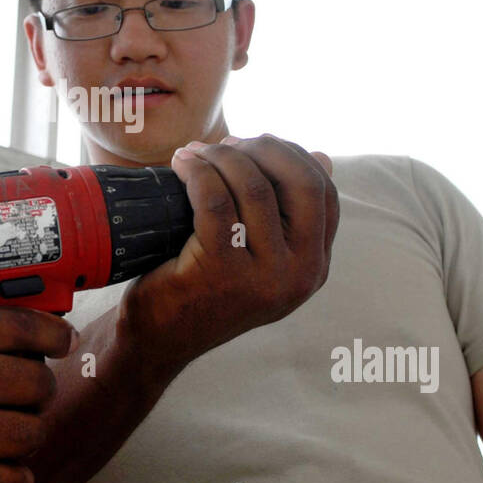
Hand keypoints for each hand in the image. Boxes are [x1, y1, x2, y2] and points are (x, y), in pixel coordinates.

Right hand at [0, 305, 76, 482]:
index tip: (61, 344)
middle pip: (37, 384)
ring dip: (21, 437)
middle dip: (33, 393)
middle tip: (17, 400)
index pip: (27, 326)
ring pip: (29, 434)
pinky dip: (11, 479)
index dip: (54, 336)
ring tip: (1, 438)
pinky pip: (12, 481)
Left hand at [121, 135, 337, 371]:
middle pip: (300, 182)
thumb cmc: (205, 286)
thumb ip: (288, 213)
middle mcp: (300, 274)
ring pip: (253, 186)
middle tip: (225, 143)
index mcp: (315, 267)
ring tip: (193, 153)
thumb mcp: (259, 253)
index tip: (253, 144)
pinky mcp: (222, 270)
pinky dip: (196, 170)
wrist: (159, 339)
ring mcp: (264, 275)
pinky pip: (213, 198)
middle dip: (262, 148)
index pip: (323, 191)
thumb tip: (323, 157)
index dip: (290, 156)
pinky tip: (180, 164)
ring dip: (219, 155)